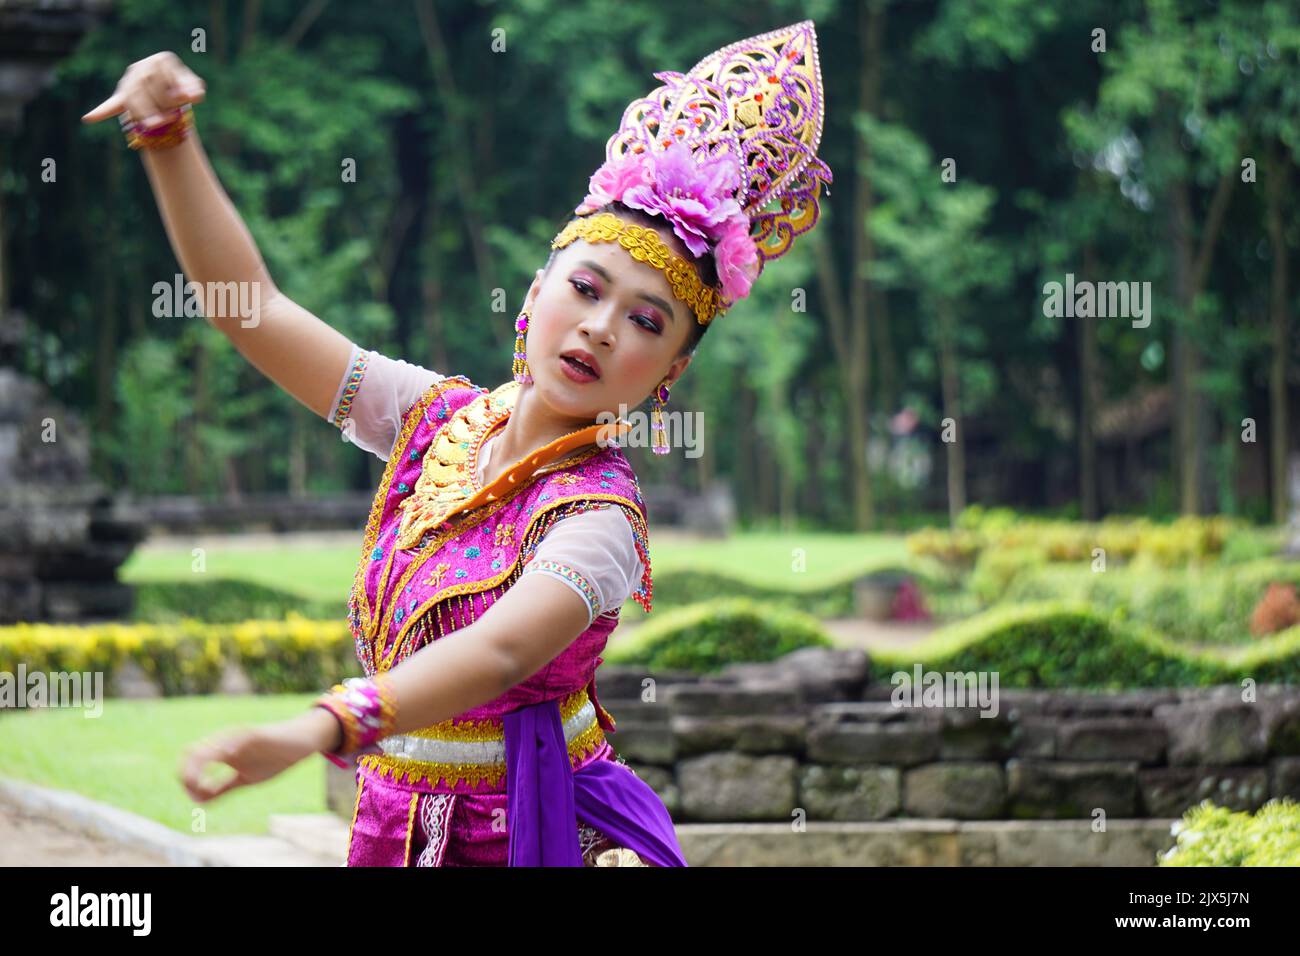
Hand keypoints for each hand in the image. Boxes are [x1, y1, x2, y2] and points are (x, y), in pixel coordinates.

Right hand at [82, 50, 205, 127]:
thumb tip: (194, 95)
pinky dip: (101, 112)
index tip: (181, 102)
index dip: (167, 90)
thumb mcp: (194, 89)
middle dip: (156, 104)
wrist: (176, 93)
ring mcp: (130, 82)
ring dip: (142, 113)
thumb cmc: (186, 89)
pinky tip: (89, 118)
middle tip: (169, 119)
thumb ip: (195, 90)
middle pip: (143, 86)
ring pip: (130, 99)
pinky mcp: (124, 97)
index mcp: (161, 61)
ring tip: (153, 126)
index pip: (159, 76)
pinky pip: (111, 105)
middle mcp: (141, 68)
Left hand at [178, 714, 330, 802]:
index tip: (197, 799)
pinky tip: (226, 758)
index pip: (191, 763)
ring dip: (200, 768)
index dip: (187, 782)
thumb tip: (200, 802)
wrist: (301, 742)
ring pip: (209, 748)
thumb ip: (223, 788)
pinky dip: (226, 748)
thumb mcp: (245, 779)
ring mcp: (239, 738)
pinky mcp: (255, 734)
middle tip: (199, 794)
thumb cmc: (274, 759)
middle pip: (192, 754)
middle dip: (188, 777)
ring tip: (203, 785)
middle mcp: (225, 743)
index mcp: (221, 754)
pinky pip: (236, 739)